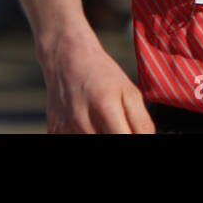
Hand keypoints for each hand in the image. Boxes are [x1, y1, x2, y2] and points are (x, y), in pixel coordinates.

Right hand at [40, 32, 154, 132]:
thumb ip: (141, 122)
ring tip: (103, 122)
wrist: (66, 59)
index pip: (123, 139)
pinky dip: (86, 134)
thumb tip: (148, 140)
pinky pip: (74, 140)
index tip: (132, 132)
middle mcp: (82, 122)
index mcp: (105, 108)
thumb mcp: (129, 91)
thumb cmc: (101, 74)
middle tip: (118, 124)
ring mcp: (66, 128)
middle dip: (118, 135)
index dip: (133, 138)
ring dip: (101, 135)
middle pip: (107, 144)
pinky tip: (87, 124)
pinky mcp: (54, 132)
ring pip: (91, 143)